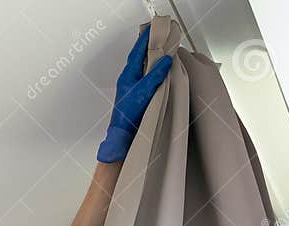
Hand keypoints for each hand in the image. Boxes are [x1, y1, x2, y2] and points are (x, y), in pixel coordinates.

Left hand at [97, 25, 172, 162]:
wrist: (123, 135)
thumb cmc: (129, 115)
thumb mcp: (144, 91)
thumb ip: (155, 74)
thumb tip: (165, 59)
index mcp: (129, 74)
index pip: (138, 51)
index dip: (145, 39)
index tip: (153, 28)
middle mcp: (129, 79)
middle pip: (141, 57)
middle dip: (150, 46)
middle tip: (160, 36)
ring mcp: (133, 87)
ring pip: (144, 68)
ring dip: (153, 58)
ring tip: (163, 50)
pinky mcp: (137, 95)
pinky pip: (146, 78)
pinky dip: (154, 71)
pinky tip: (161, 72)